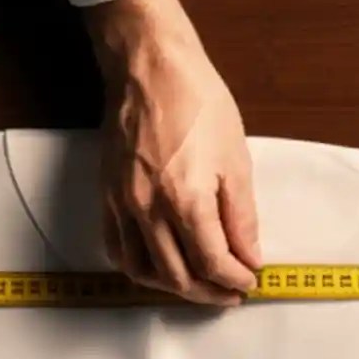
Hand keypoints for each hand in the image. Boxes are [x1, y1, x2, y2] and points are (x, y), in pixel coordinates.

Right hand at [84, 0, 260, 305]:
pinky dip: (140, 267)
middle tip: (232, 292)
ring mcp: (122, 203)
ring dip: (174, 287)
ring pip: (143, 270)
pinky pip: (116, 248)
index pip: (213, 262)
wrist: (148, 67)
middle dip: (210, 292)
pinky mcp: (106, 194)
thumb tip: (249, 255)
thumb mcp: (236, 159)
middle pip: (178, 276)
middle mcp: (148, 209)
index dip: (236, 278)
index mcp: (186, 200)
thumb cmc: (196, 102)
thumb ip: (241, 217)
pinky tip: (160, 265)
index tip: (252, 278)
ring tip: (200, 284)